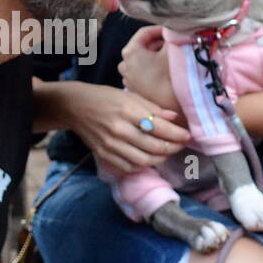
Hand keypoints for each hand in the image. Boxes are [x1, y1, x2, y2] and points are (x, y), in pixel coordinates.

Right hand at [66, 82, 190, 175]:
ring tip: (166, 153)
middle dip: (172, 148)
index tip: (187, 135)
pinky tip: (148, 159)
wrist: (75, 106)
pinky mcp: (104, 154)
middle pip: (154, 147)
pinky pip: (128, 167)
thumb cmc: (105, 98)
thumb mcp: (130, 96)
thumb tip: (174, 119)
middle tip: (180, 145)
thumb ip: (153, 108)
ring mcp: (111, 144)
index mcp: (128, 110)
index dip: (177, 134)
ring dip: (160, 159)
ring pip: (143, 161)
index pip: (159, 127)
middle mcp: (120, 129)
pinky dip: (142, 166)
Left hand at [118, 28, 178, 112]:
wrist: (168, 104)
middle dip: (157, 43)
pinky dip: (150, 67)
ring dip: (153, 55)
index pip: (144, 32)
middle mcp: (124, 63)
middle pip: (141, 46)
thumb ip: (171, 37)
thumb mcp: (171, 51)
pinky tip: (162, 70)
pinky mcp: (132, 88)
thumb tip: (172, 32)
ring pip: (141, 59)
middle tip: (171, 43)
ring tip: (168, 56)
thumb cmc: (168, 75)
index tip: (170, 31)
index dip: (159, 29)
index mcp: (131, 51)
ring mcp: (127, 77)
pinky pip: (141, 72)